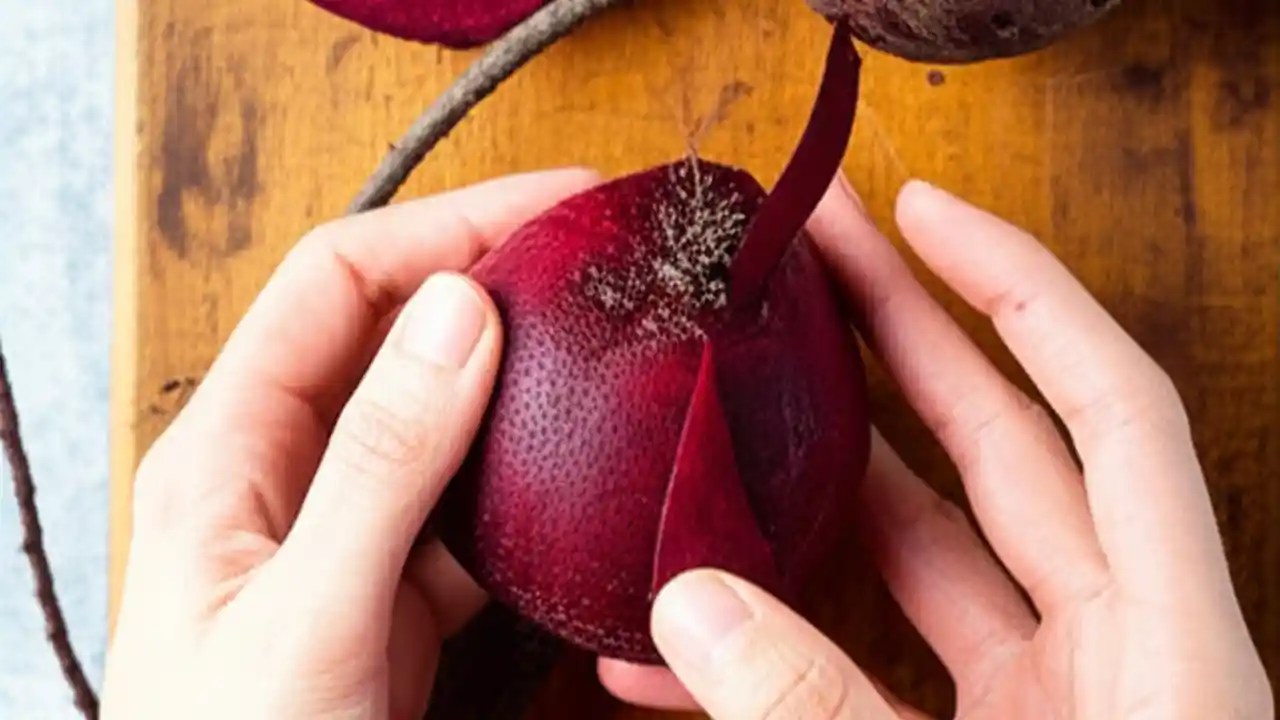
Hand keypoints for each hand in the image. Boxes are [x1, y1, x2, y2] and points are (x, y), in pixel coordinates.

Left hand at [101, 169, 600, 719]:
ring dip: (515, 377)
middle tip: (591, 259)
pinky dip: (522, 481)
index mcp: (230, 453)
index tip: (549, 207)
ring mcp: (345, 530)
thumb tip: (458, 316)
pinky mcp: (391, 587)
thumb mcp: (309, 612)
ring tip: (600, 343)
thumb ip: (383, 464)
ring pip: (438, 418)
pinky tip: (575, 477)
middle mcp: (284, 474)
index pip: (337, 283)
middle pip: (391, 334)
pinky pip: (466, 505)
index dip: (443, 227)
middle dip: (489, 281)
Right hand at [603, 178, 1273, 718]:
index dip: (1016, 286)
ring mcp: (1039, 711)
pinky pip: (868, 673)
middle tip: (807, 259)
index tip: (920, 210)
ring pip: (921, 557)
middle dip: (899, 342)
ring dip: (821, 484)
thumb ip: (824, 718)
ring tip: (731, 407)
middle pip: (999, 450)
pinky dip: (782, 644)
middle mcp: (1110, 657)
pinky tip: (677, 635)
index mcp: (1164, 646)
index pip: (1100, 406)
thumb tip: (690, 605)